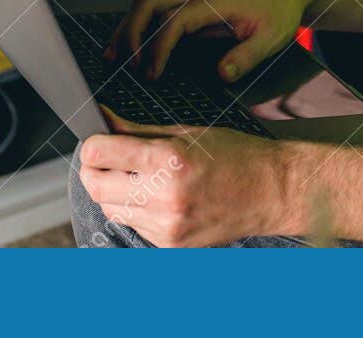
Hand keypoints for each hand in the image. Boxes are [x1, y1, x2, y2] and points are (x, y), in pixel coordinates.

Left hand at [77, 109, 291, 246]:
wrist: (270, 192)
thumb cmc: (235, 156)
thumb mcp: (185, 132)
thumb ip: (137, 130)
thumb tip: (103, 119)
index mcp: (169, 160)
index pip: (99, 155)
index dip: (92, 145)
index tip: (97, 141)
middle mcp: (164, 196)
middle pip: (96, 186)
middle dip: (93, 170)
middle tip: (105, 159)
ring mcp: (167, 225)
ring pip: (110, 208)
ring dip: (113, 191)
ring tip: (137, 177)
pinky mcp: (170, 244)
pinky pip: (133, 224)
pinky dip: (135, 209)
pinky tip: (156, 196)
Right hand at [104, 0, 318, 81]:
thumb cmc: (277, 12)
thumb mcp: (271, 38)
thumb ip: (246, 57)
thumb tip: (221, 75)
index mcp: (214, 2)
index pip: (174, 21)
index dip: (158, 47)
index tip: (151, 74)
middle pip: (149, 4)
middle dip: (131, 33)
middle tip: (124, 65)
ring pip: (147, 3)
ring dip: (128, 27)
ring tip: (113, 57)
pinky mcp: (188, 4)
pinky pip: (154, 9)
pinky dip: (137, 26)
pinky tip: (129, 46)